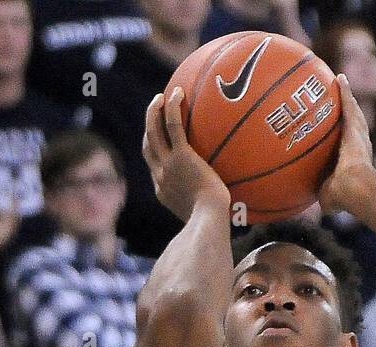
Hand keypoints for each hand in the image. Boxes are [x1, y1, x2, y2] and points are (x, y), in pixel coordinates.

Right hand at [142, 87, 230, 221]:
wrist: (209, 221)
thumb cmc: (215, 224)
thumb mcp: (205, 217)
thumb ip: (208, 206)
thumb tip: (228, 207)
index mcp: (163, 191)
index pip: (154, 168)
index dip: (155, 153)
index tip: (161, 143)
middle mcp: (161, 177)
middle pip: (147, 146)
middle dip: (148, 128)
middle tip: (155, 113)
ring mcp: (168, 165)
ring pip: (153, 132)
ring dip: (153, 113)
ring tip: (161, 98)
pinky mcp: (181, 156)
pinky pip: (173, 125)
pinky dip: (172, 108)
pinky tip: (177, 93)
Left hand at [317, 75, 375, 216]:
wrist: (356, 187)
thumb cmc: (344, 197)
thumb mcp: (330, 198)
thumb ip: (326, 198)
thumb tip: (323, 208)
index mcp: (354, 161)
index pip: (350, 147)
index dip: (347, 140)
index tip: (343, 135)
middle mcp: (359, 145)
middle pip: (355, 125)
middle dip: (351, 113)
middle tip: (346, 102)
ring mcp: (358, 134)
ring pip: (353, 112)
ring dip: (348, 98)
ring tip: (342, 83)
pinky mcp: (354, 126)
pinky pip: (347, 104)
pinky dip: (343, 90)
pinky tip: (338, 77)